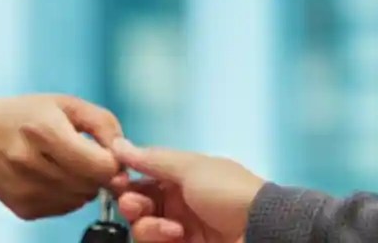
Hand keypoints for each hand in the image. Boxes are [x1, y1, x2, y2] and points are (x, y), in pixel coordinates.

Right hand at [0, 94, 123, 219]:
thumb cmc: (26, 115)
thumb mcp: (65, 104)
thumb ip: (103, 124)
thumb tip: (124, 154)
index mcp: (45, 131)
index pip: (101, 166)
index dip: (113, 161)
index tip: (109, 152)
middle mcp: (32, 164)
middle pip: (93, 184)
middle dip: (99, 172)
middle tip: (87, 155)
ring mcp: (26, 190)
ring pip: (81, 199)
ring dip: (84, 184)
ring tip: (65, 162)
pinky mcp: (23, 209)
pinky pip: (64, 208)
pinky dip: (67, 194)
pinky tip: (52, 175)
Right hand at [111, 138, 265, 242]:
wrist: (261, 229)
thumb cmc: (231, 191)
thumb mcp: (191, 167)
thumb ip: (153, 159)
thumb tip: (120, 144)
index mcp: (183, 177)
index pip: (143, 178)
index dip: (127, 180)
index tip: (116, 180)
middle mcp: (180, 203)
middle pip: (140, 205)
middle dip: (133, 205)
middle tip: (136, 206)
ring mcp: (183, 230)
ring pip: (144, 229)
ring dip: (149, 226)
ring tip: (171, 228)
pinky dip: (159, 240)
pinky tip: (176, 236)